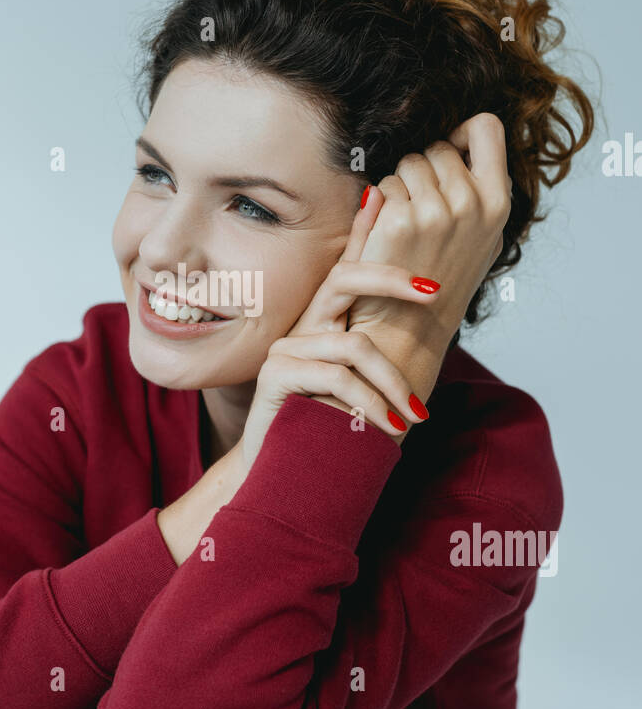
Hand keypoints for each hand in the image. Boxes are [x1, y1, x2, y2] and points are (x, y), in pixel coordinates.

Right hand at [237, 114, 511, 472]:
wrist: (284, 472)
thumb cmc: (330, 431)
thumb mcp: (363, 390)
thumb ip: (382, 358)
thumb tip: (432, 328)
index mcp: (324, 322)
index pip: (347, 269)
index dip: (369, 235)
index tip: (414, 243)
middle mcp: (302, 326)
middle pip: (343, 278)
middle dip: (391, 279)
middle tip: (434, 293)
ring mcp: (285, 348)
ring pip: (354, 345)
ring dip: (392, 383)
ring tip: (414, 416)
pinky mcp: (275, 374)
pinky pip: (335, 376)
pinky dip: (368, 402)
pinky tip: (386, 425)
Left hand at [345, 113, 511, 355]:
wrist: (408, 330)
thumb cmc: (442, 283)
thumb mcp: (480, 238)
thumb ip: (478, 192)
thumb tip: (459, 141)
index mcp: (498, 203)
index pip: (487, 128)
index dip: (463, 131)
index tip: (450, 150)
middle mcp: (472, 204)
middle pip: (438, 147)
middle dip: (424, 168)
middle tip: (420, 209)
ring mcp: (437, 211)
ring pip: (408, 163)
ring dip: (400, 185)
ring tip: (407, 226)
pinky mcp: (400, 221)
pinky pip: (384, 186)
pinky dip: (380, 205)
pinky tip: (388, 237)